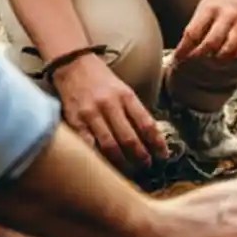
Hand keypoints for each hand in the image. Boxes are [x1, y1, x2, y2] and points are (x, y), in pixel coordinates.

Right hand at [52, 55, 168, 170]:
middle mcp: (110, 105)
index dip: (157, 143)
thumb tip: (151, 138)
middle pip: (129, 138)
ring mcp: (91, 114)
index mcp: (126, 96)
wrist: (73, 66)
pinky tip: (105, 167)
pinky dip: (98, 158)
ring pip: (109, 146)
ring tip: (129, 170)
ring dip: (122, 162)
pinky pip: (88, 145)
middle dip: (140, 156)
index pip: (147, 124)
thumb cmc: (103, 81)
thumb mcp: (124, 90)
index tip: (163, 155)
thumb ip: (135, 112)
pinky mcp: (75, 121)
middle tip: (147, 166)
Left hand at [175, 0, 236, 59]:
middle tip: (191, 60)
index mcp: (210, 8)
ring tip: (209, 58)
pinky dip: (232, 56)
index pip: (193, 33)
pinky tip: (225, 55)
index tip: (177, 58)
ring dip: (216, 59)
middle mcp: (226, 17)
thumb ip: (198, 23)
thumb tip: (187, 45)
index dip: (183, 49)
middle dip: (198, 56)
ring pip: (227, 50)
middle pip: (209, 44)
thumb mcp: (206, 2)